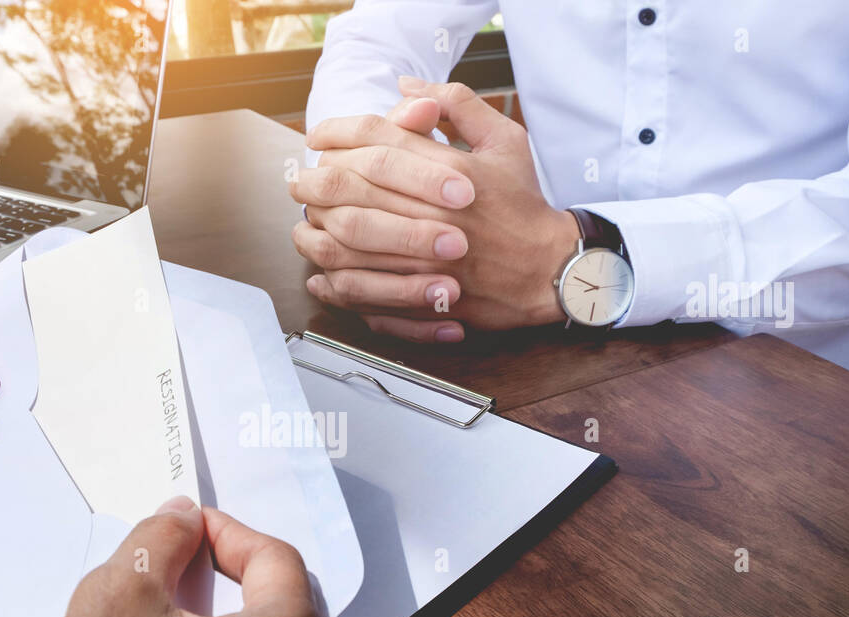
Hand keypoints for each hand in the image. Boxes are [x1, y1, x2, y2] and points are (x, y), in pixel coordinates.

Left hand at [292, 77, 580, 342]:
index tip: (318, 138)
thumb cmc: (524, 205)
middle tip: (300, 180)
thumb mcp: (503, 140)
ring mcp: (424, 258)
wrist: (548, 269)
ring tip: (305, 225)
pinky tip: (322, 273)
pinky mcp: (421, 296)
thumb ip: (457, 105)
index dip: (337, 134)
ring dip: (315, 230)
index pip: (376, 139)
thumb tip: (407, 88)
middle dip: (314, 180)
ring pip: (346, 241)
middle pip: (350, 187)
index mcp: (450, 170)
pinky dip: (334, 282)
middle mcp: (433, 212)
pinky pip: (363, 290)